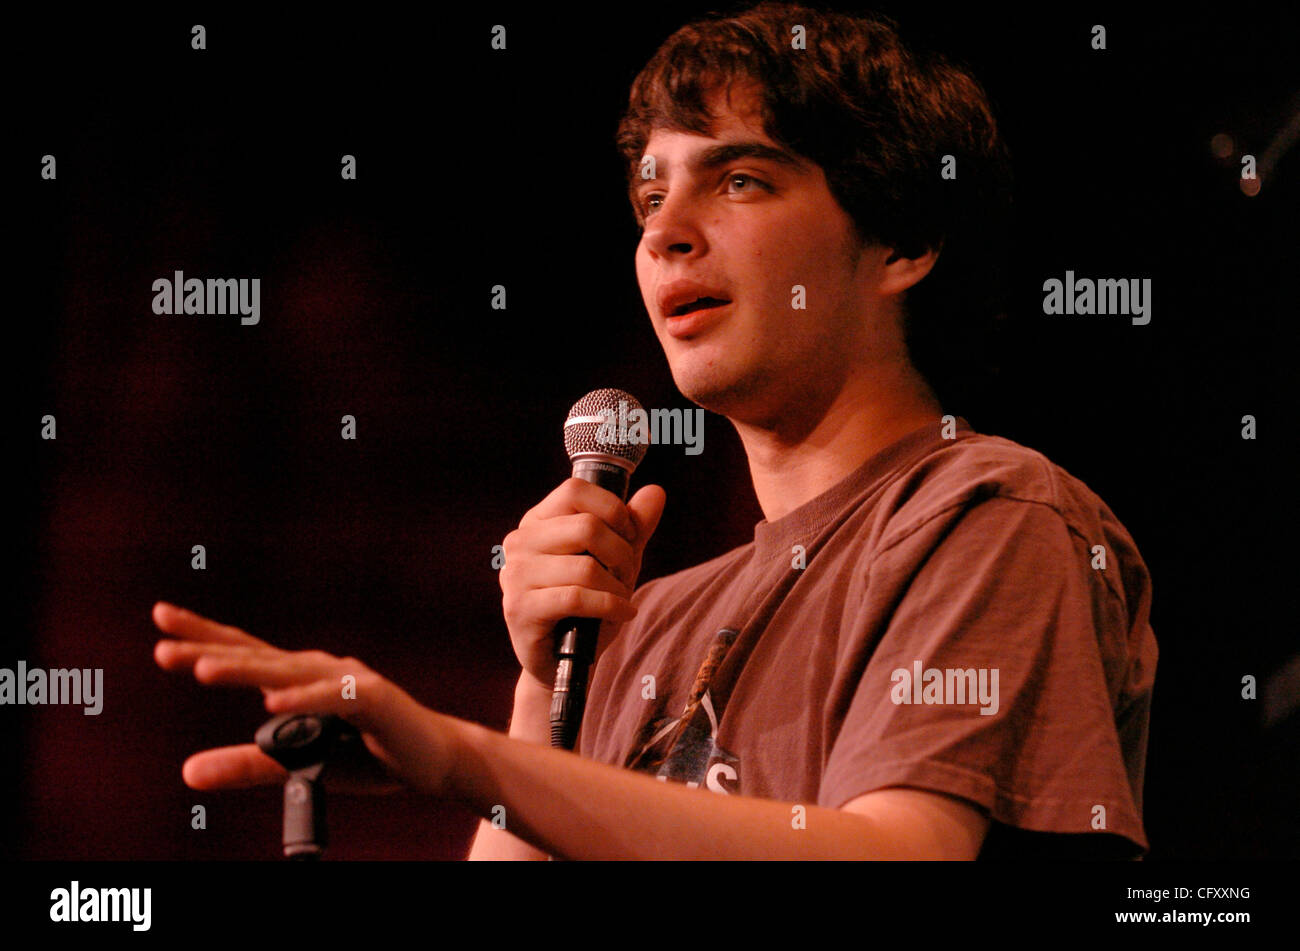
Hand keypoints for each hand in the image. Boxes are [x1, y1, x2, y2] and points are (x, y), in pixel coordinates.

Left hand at [152, 602, 454, 795]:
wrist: (434, 759)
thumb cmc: (367, 754)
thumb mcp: (298, 764)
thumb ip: (246, 765)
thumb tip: (187, 773)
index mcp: (299, 679)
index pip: (244, 651)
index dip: (204, 634)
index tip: (161, 615)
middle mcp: (318, 670)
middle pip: (256, 656)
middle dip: (208, 649)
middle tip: (162, 646)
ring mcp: (347, 681)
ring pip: (287, 672)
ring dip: (245, 670)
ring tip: (202, 670)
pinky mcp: (375, 701)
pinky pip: (334, 699)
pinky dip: (304, 701)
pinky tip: (272, 704)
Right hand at [499, 480, 665, 693]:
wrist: (561, 663)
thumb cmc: (588, 607)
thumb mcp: (616, 561)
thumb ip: (634, 527)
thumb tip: (656, 492)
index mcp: (537, 522)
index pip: (575, 490)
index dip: (613, 509)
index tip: (629, 534)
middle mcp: (519, 543)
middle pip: (586, 526)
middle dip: (622, 553)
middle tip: (628, 574)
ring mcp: (515, 575)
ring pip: (585, 566)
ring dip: (617, 585)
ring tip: (623, 599)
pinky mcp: (520, 608)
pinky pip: (577, 598)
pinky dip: (610, 605)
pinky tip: (623, 613)